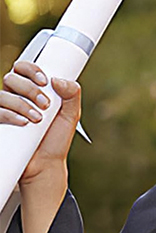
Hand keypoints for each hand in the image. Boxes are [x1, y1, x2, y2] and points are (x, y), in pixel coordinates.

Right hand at [2, 62, 80, 183]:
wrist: (45, 164)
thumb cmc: (55, 139)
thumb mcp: (71, 116)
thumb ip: (72, 94)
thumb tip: (58, 79)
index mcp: (32, 90)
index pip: (24, 68)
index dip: (31, 69)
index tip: (44, 80)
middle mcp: (16, 97)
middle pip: (12, 78)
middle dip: (30, 89)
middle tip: (45, 105)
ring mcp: (5, 110)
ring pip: (2, 94)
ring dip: (21, 104)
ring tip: (37, 119)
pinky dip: (10, 115)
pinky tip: (24, 123)